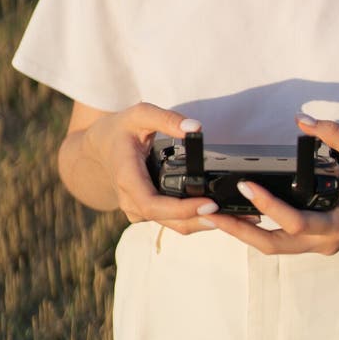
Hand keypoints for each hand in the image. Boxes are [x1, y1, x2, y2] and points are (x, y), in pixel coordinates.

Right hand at [81, 102, 257, 234]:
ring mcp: (139, 209)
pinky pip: (173, 220)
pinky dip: (197, 218)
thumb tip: (195, 127)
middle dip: (204, 220)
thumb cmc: (120, 129)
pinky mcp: (149, 211)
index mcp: (128, 179)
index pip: (154, 204)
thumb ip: (167, 118)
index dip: (182, 209)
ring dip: (205, 224)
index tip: (210, 204)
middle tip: (238, 215)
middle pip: (170, 221)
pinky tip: (223, 214)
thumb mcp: (140, 114)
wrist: (98, 147)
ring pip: (174, 225)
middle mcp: (132, 201)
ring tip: (240, 217)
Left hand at [198, 114, 338, 254]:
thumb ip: (335, 133)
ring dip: (243, 233)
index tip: (245, 185)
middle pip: (274, 245)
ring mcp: (319, 245)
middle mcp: (327, 241)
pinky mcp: (314, 241)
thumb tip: (301, 119)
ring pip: (273, 247)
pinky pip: (280, 241)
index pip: (296, 222)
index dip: (268, 206)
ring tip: (213, 213)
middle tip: (210, 211)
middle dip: (240, 231)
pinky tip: (236, 214)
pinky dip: (256, 230)